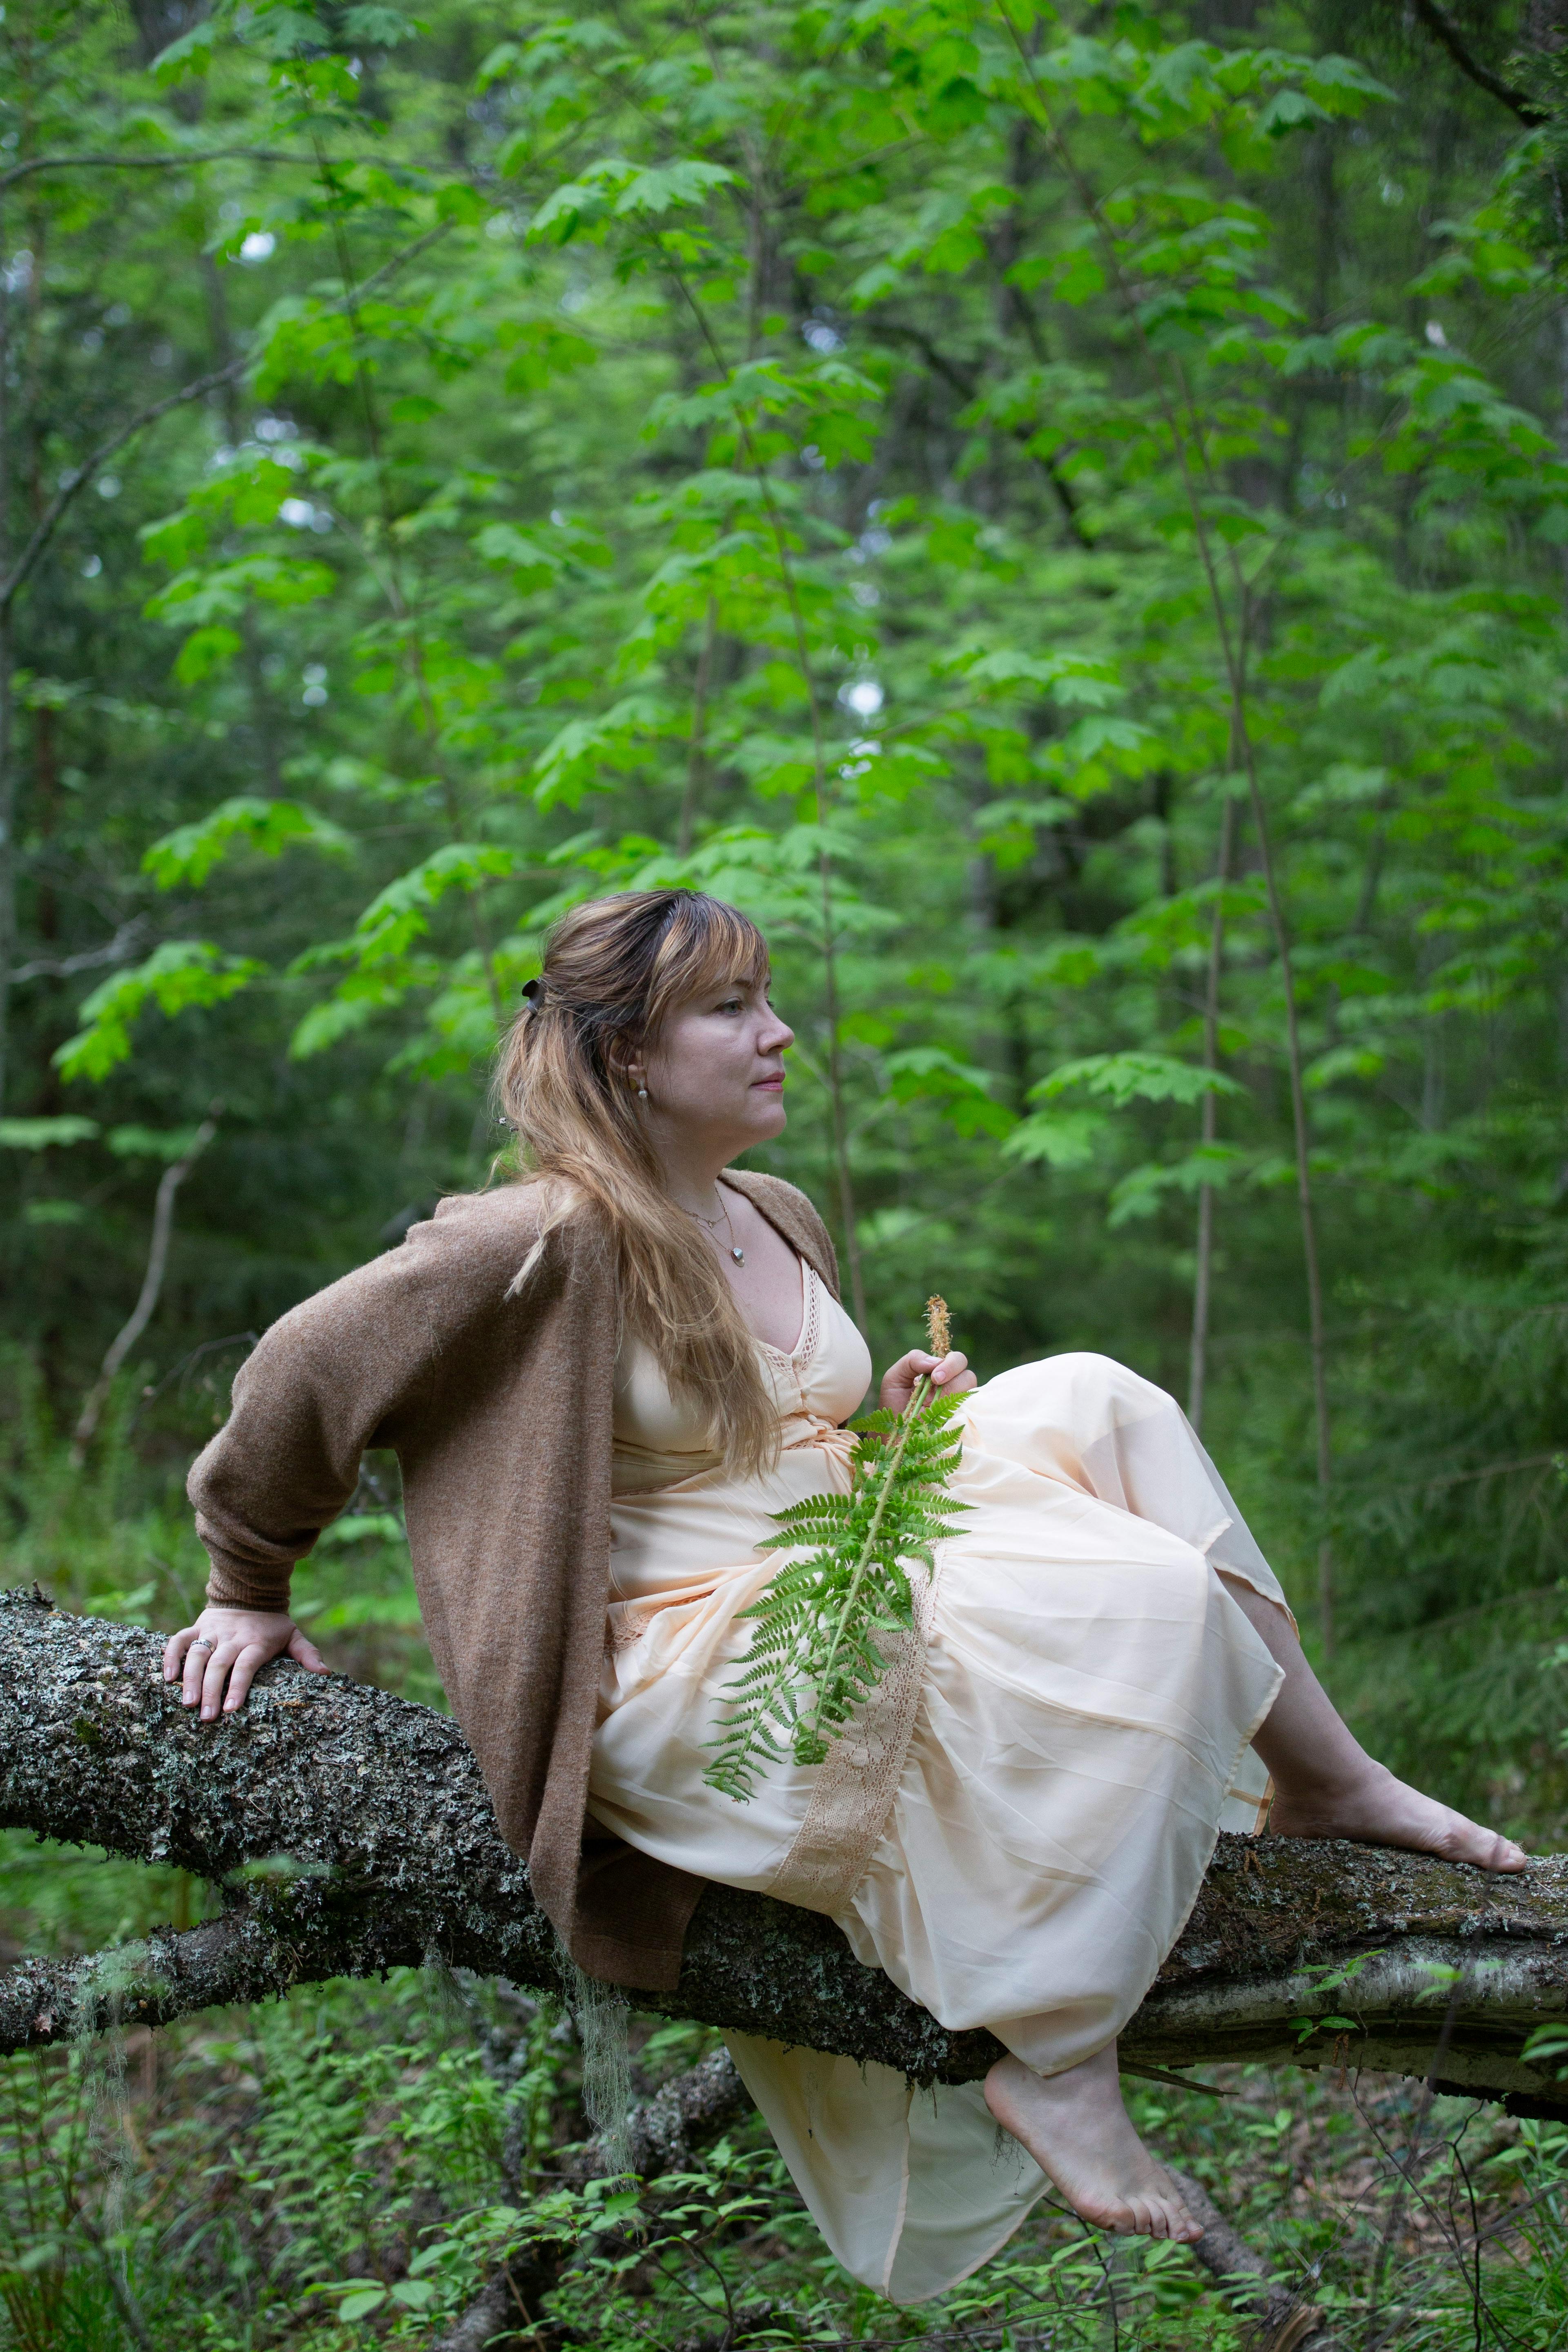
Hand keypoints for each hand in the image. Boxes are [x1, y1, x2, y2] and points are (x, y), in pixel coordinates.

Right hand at [162, 1606, 327, 1721]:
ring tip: (187, 1704)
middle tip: (206, 1717)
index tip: (231, 1709)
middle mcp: (233, 1637)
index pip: (246, 1665)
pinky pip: (179, 1640)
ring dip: (190, 1679)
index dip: (238, 1686)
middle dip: (211, 1691)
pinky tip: (166, 1678)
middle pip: (219, 1664)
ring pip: (197, 1654)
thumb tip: (325, 1673)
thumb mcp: (293, 1635)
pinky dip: (170, 1656)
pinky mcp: (197, 1626)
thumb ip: (306, 1654)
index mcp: (256, 1642)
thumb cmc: (272, 1625)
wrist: (250, 1593)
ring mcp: (213, 1631)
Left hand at [879, 1349, 975, 1415]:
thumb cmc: (892, 1406)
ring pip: (971, 1390)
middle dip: (953, 1370)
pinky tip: (946, 1414)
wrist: (891, 1435)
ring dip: (957, 1390)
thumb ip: (912, 1361)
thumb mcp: (894, 1378)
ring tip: (937, 1401)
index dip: (949, 1364)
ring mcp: (956, 1406)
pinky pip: (971, 1412)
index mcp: (938, 1375)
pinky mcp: (958, 1421)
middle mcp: (951, 1389)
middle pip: (967, 1373)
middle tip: (937, 1381)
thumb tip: (936, 1361)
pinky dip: (962, 1409)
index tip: (934, 1377)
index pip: (955, 1361)